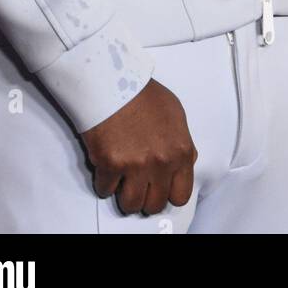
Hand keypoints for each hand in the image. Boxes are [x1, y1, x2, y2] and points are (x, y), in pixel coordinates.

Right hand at [81, 77, 197, 215]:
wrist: (114, 82)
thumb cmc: (143, 95)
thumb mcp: (175, 115)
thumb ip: (181, 142)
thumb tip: (182, 162)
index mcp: (180, 151)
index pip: (181, 195)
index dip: (169, 193)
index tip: (160, 187)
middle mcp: (161, 162)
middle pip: (155, 205)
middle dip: (147, 197)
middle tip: (139, 185)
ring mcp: (135, 165)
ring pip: (131, 205)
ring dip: (125, 195)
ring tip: (123, 182)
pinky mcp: (110, 164)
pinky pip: (105, 190)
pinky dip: (104, 182)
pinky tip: (107, 167)